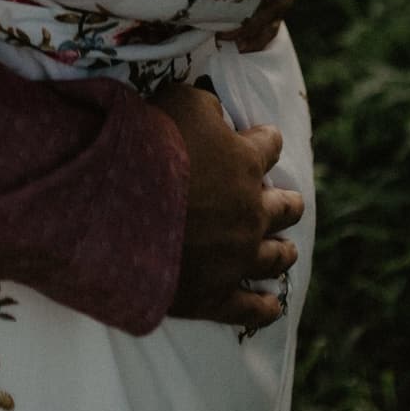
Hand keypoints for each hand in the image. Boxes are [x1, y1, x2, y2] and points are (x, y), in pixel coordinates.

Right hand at [153, 82, 302, 329]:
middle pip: (283, 207)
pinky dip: (264, 308)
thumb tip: (217, 115)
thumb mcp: (183, 102)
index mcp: (246, 162)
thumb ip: (208, 107)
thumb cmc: (151, 145)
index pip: (269, 145)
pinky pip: (248, 308)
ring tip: (288, 251)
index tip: (265, 138)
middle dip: (287, 202)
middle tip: (290, 202)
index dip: (265, 139)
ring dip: (283, 251)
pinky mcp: (214, 294)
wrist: (119, 206)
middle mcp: (251, 212)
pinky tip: (272, 307)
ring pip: (274, 257)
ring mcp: (236, 257)